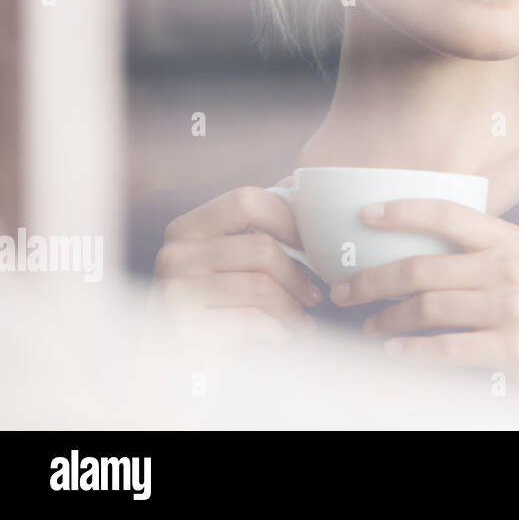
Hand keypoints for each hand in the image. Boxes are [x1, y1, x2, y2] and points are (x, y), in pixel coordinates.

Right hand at [153, 184, 321, 345]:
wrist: (179, 365)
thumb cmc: (216, 305)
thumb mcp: (230, 259)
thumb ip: (257, 224)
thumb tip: (294, 182)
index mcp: (186, 228)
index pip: (247, 200)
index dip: (289, 217)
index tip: (310, 244)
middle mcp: (174, 255)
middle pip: (261, 247)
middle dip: (298, 272)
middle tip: (315, 293)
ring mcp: (174, 293)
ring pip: (260, 287)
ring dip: (293, 306)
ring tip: (303, 318)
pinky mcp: (183, 329)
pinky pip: (250, 321)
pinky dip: (277, 328)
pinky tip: (283, 334)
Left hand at [331, 199, 518, 421]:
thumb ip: (481, 256)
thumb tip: (418, 253)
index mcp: (510, 240)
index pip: (447, 213)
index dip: (401, 210)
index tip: (363, 215)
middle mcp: (509, 267)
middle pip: (421, 267)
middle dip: (372, 279)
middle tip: (343, 290)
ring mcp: (512, 308)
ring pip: (427, 307)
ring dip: (387, 318)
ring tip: (369, 325)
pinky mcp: (512, 348)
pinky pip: (447, 348)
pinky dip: (413, 352)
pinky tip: (394, 353)